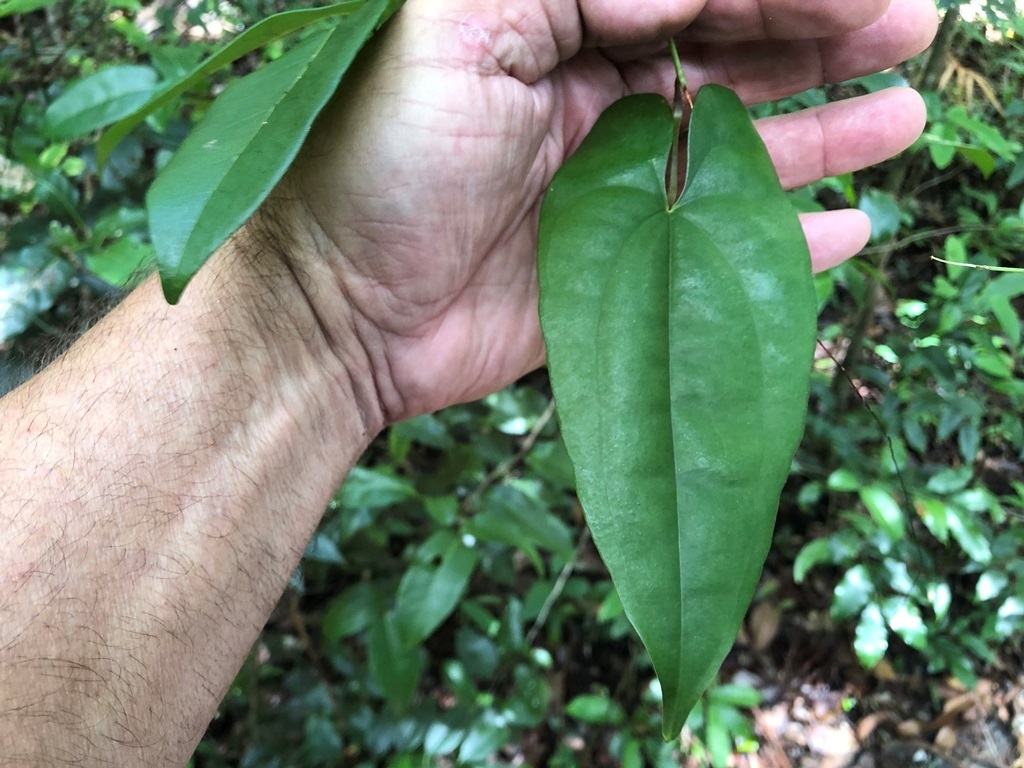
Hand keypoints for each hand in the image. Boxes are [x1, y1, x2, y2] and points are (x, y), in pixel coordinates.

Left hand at [268, 0, 937, 423]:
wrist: (339, 315)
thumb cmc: (378, 166)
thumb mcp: (451, 31)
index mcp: (556, 30)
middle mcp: (592, 100)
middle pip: (729, 55)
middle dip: (821, 35)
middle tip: (911, 27)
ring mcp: (612, 189)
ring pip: (738, 147)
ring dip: (823, 129)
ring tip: (902, 118)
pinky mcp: (620, 271)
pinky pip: (720, 248)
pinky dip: (784, 239)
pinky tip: (846, 226)